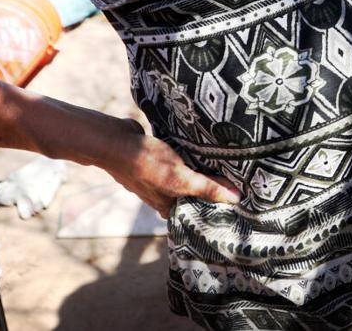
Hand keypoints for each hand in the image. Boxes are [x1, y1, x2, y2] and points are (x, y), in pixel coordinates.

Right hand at [101, 118, 240, 216]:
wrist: (115, 141)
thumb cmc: (146, 164)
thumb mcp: (180, 178)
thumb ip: (207, 188)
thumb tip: (236, 199)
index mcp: (167, 206)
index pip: (196, 211)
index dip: (214, 205)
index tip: (235, 198)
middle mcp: (161, 195)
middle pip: (191, 193)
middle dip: (207, 184)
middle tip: (234, 176)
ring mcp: (156, 177)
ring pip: (183, 175)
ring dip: (197, 168)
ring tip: (221, 161)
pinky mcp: (154, 159)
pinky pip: (175, 160)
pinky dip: (185, 155)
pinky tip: (198, 147)